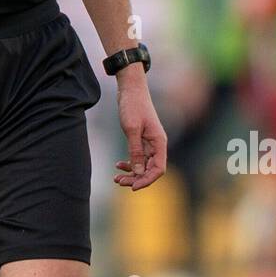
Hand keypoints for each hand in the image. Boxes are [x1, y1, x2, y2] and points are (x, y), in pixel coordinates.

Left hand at [113, 72, 167, 190]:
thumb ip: (135, 151)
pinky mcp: (141, 140)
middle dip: (136, 178)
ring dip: (131, 173)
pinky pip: (138, 157)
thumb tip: (138, 173)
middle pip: (150, 169)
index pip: (158, 169)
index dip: (147, 180)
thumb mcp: (132, 129)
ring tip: (116, 178)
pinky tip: (118, 165)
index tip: (133, 187)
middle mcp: (157, 144)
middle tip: (119, 182)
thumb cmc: (133, 106)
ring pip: (143, 165)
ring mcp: (149, 143)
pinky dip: (129, 163)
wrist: (130, 89)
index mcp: (159, 142)